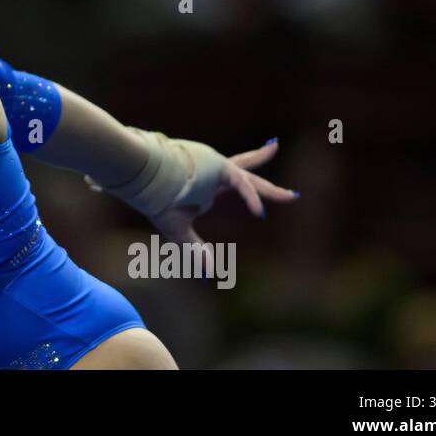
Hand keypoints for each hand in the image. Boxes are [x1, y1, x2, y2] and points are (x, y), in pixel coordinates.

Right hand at [148, 139, 297, 275]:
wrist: (141, 174)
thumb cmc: (154, 198)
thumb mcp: (178, 229)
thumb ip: (195, 248)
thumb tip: (210, 273)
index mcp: (202, 182)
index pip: (229, 183)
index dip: (245, 191)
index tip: (256, 205)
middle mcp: (211, 171)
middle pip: (245, 170)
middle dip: (262, 163)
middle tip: (284, 171)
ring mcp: (215, 166)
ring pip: (249, 176)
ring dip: (271, 190)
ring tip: (294, 198)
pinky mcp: (218, 165)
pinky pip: (242, 183)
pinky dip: (251, 198)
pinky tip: (259, 214)